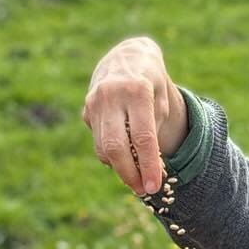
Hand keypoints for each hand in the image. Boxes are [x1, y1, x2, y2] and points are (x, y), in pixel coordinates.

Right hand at [81, 36, 186, 196]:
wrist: (127, 57)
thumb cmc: (151, 82)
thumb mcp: (163, 99)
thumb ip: (155, 128)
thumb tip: (147, 166)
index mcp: (136, 91)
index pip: (142, 137)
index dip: (148, 165)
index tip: (154, 186)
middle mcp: (111, 96)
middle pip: (116, 146)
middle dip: (129, 174)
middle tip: (143, 191)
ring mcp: (94, 102)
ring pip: (103, 147)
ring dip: (120, 169)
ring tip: (137, 180)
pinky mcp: (86, 110)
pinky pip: (98, 141)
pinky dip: (111, 155)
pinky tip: (125, 159)